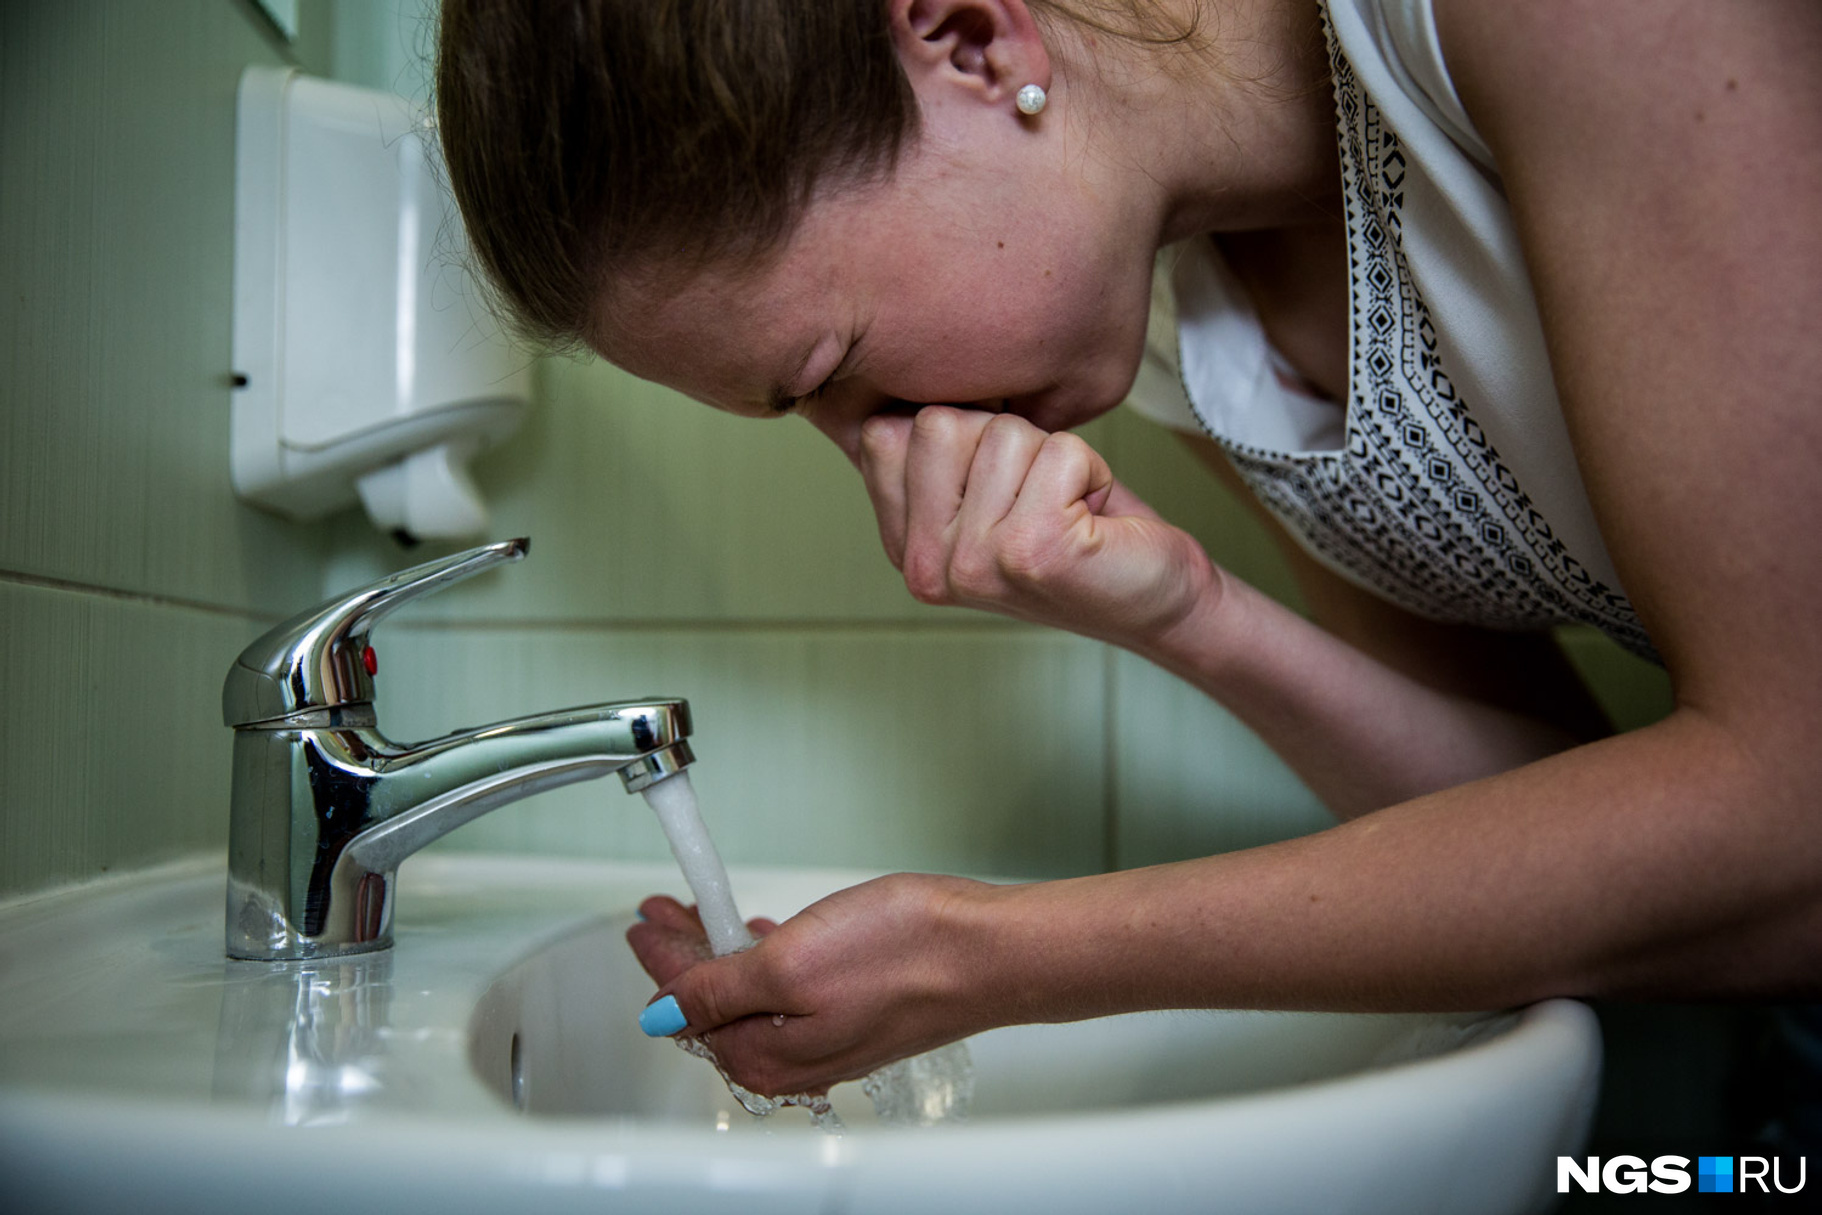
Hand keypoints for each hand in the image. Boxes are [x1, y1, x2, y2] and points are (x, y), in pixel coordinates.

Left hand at [626, 873, 999, 1095]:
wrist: (986, 952)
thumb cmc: (904, 957)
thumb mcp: (789, 964)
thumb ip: (718, 990)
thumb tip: (663, 1013)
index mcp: (764, 1054)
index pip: (687, 1004)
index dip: (659, 957)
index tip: (642, 921)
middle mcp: (792, 1057)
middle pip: (713, 1004)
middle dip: (681, 955)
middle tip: (659, 911)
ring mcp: (825, 1036)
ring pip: (749, 995)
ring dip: (718, 952)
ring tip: (698, 914)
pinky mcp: (855, 1012)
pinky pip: (787, 991)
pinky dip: (761, 959)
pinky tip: (760, 936)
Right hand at [857, 407, 1217, 647]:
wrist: (1157, 604)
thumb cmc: (1078, 534)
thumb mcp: (984, 490)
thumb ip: (935, 451)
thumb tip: (901, 374)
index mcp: (905, 546)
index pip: (884, 430)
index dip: (960, 428)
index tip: (998, 480)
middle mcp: (926, 564)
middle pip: (939, 421)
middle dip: (1007, 438)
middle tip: (1040, 494)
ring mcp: (972, 563)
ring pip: (1004, 431)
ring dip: (1055, 456)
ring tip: (1067, 507)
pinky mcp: (1029, 551)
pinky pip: (1061, 450)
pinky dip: (1092, 470)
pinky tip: (1092, 519)